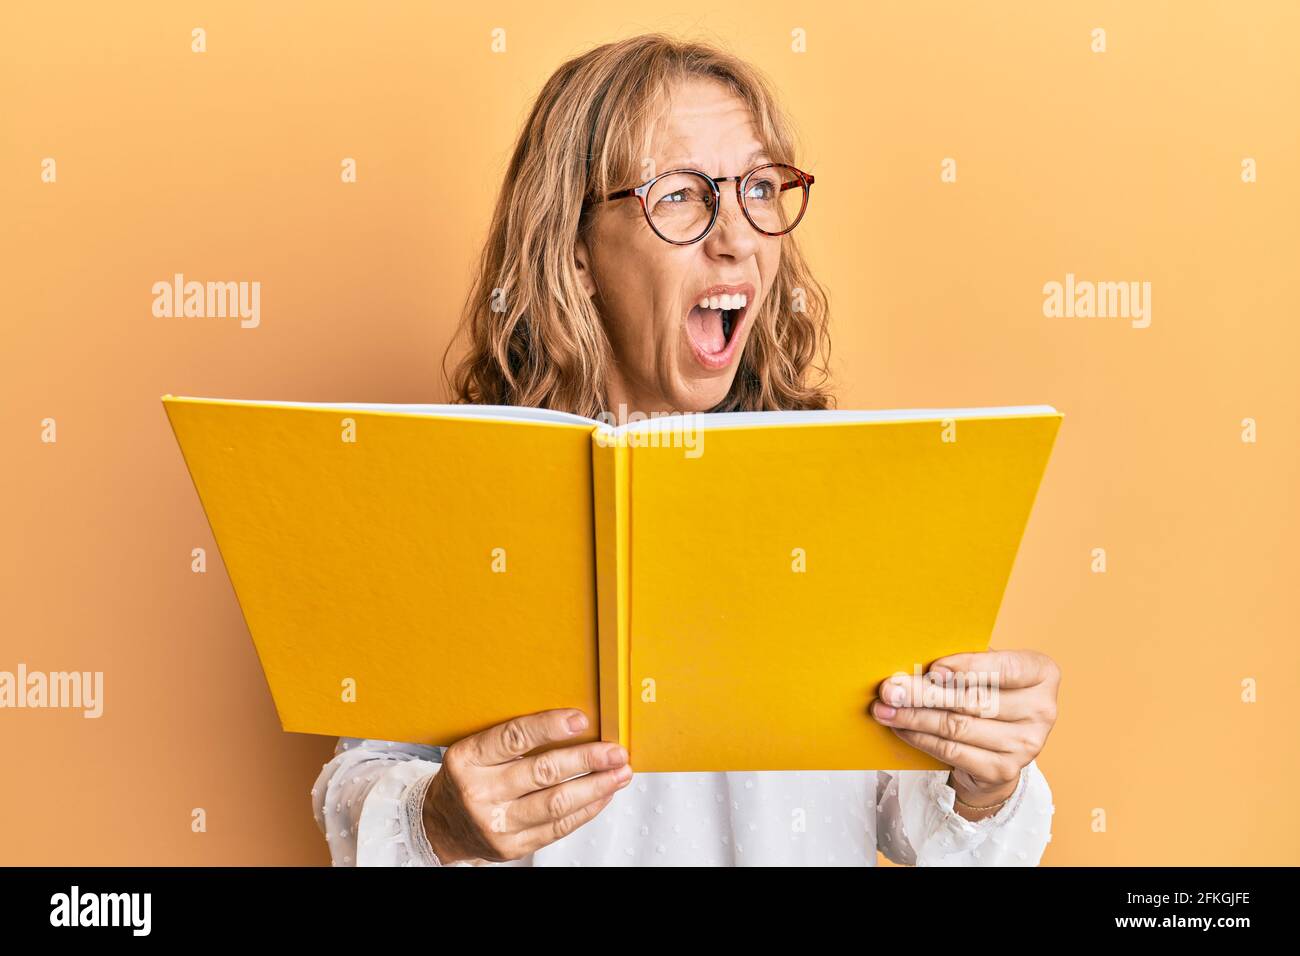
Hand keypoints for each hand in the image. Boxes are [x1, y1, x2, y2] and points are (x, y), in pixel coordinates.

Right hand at [422, 708, 631, 863]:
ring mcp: (495, 824)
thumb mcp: (475, 751)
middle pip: (542, 772)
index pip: (513, 738)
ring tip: (619, 774)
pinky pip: (557, 827)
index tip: (582, 720)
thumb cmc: (468, 778)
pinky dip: (586, 810)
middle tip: (615, 751)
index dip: (550, 727)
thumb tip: (573, 724)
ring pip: (556, 803)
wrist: (441, 824)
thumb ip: (512, 740)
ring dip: (595, 787)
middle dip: (587, 760)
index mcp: (467, 760)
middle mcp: (478, 793)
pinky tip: (602, 795)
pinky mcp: (511, 848)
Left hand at [870, 649, 1059, 810]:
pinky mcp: (1004, 770)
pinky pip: (953, 752)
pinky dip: (921, 738)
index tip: (932, 669)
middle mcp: (1042, 710)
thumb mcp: (984, 669)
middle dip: (923, 694)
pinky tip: (901, 728)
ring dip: (914, 717)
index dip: (967, 667)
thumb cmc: (987, 692)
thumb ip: (963, 662)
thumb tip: (916, 662)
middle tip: (889, 689)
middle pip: (973, 700)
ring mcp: (1027, 744)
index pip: (1004, 668)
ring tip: (885, 709)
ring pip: (958, 727)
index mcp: (1041, 673)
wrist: (999, 747)